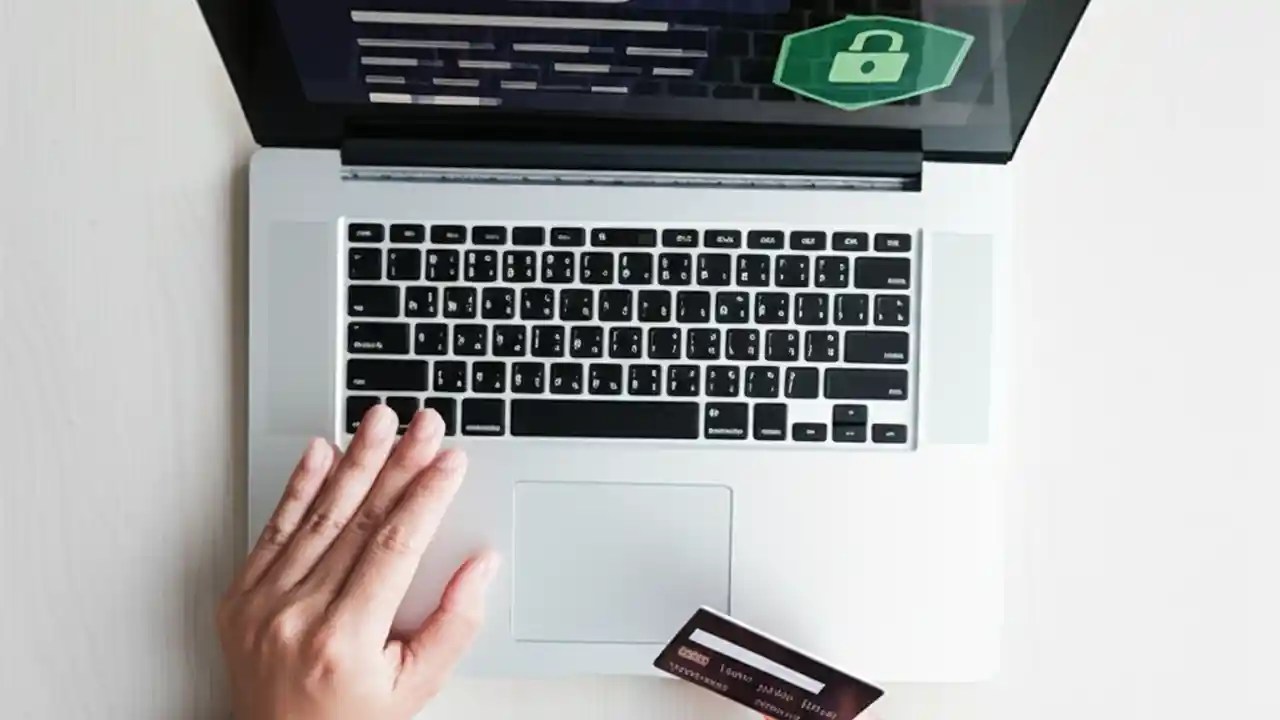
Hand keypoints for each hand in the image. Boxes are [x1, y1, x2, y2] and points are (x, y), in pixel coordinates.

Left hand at [217, 406, 496, 719]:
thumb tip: (480, 566)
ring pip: (317, 515)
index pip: (395, 547)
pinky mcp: (240, 596)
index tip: (451, 462)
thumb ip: (453, 625)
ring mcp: (260, 604)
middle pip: (358, 520)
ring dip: (354, 460)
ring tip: (378, 421)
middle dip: (398, 463)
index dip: (426, 497)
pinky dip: (299, 486)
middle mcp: (294, 616)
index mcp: (342, 641)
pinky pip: (274, 529)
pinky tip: (320, 452)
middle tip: (424, 423)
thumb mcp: (415, 688)